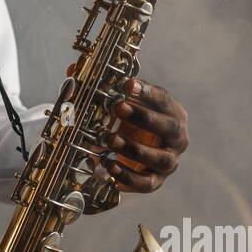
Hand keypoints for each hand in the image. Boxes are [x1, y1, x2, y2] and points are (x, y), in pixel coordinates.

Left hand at [97, 76, 188, 193]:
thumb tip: (73, 68)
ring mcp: (169, 160)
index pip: (164, 99)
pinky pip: (146, 183)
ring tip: (110, 139)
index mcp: (172, 111)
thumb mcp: (120, 103)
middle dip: (143, 117)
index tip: (127, 85)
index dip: (146, 92)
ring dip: (134, 149)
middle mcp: (177, 136)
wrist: (133, 150)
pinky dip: (128, 177)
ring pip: (160, 158)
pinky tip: (110, 168)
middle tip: (118, 108)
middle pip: (169, 127)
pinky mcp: (156, 180)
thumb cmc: (129, 122)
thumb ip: (100, 87)